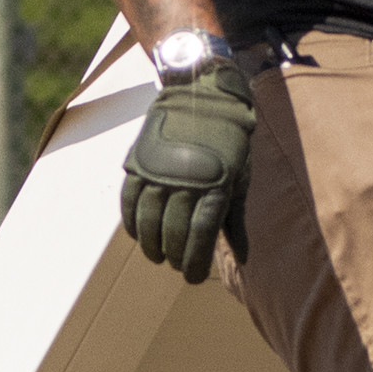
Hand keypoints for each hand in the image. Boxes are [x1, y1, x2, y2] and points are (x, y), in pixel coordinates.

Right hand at [121, 62, 254, 282]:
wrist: (202, 93)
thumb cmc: (228, 141)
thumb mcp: (240, 176)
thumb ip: (236, 217)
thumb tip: (243, 255)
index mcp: (216, 186)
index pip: (200, 236)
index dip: (194, 261)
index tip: (193, 277)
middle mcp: (185, 180)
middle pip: (173, 232)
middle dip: (174, 256)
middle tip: (176, 267)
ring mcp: (159, 170)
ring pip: (147, 220)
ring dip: (150, 244)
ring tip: (156, 256)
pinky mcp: (139, 162)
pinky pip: (129, 201)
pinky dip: (131, 222)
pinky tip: (137, 235)